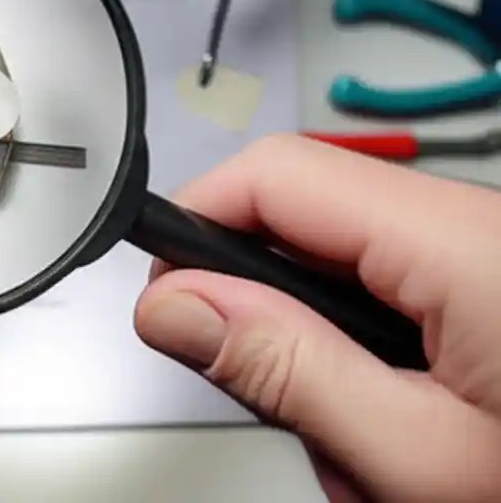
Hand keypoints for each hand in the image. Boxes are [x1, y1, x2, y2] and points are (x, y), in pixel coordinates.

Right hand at [135, 134, 500, 501]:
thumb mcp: (418, 458)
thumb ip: (284, 372)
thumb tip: (177, 304)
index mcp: (462, 246)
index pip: (277, 174)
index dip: (197, 221)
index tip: (166, 300)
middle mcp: (481, 228)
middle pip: (304, 228)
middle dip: (273, 328)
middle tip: (304, 423)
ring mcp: (492, 256)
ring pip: (344, 278)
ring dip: (330, 368)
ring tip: (382, 460)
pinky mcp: (497, 286)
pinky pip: (395, 303)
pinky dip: (379, 372)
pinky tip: (416, 440)